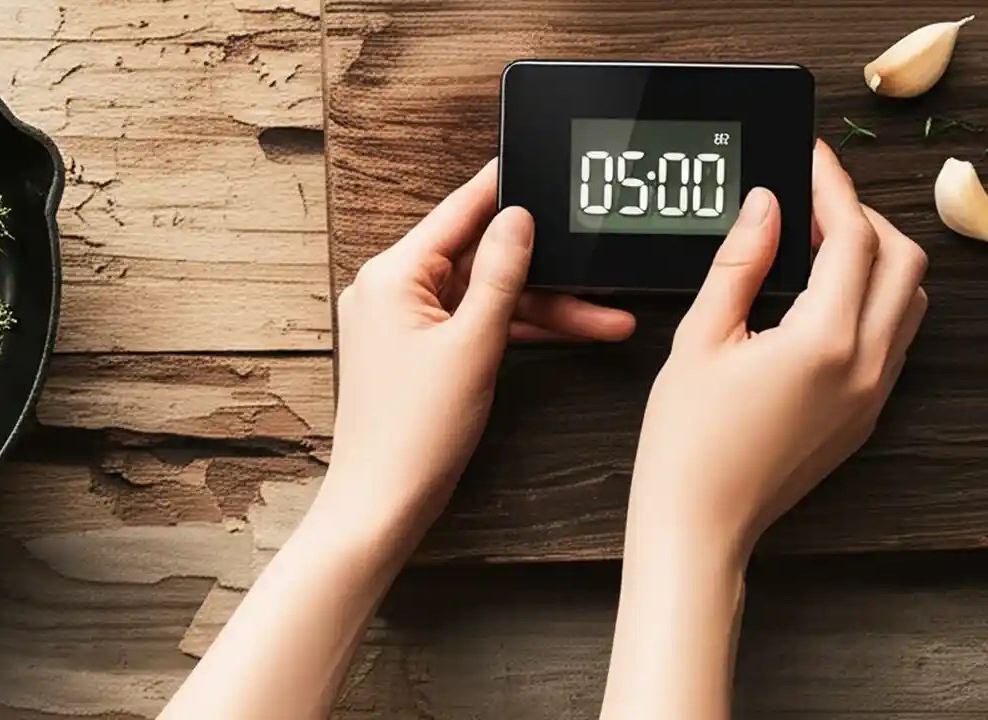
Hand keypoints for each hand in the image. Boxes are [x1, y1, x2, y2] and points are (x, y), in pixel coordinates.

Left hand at [327, 159, 634, 534]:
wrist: (384, 503)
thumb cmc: (414, 434)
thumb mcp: (473, 345)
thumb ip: (501, 276)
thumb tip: (517, 219)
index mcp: (392, 275)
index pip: (459, 212)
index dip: (504, 189)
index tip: (537, 163)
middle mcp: (391, 289)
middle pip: (481, 258)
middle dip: (544, 271)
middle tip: (597, 273)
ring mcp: (403, 321)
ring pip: (485, 294)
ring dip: (541, 306)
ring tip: (603, 318)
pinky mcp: (417, 349)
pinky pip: (474, 322)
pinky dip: (515, 328)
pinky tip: (565, 331)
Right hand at [631, 140, 926, 556]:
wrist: (702, 523)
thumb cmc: (688, 441)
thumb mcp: (702, 337)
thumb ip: (741, 262)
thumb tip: (767, 204)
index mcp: (824, 341)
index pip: (853, 236)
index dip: (833, 186)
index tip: (811, 158)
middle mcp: (866, 366)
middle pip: (904, 259)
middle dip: (864, 216)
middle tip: (812, 203)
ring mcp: (874, 395)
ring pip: (911, 298)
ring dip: (877, 258)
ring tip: (817, 247)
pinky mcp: (867, 415)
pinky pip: (896, 337)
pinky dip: (874, 299)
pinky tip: (821, 297)